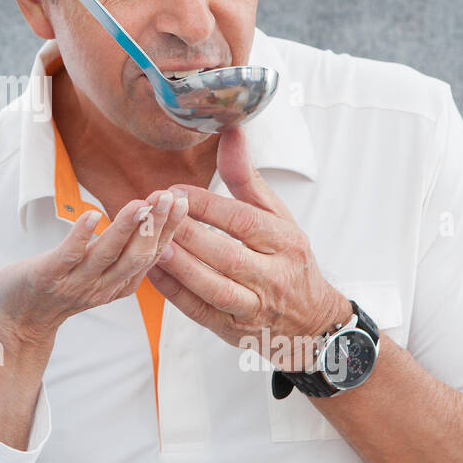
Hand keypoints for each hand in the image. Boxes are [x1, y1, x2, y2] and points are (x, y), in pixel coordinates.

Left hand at [0, 189, 187, 349]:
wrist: (15, 320)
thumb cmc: (58, 288)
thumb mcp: (98, 275)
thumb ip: (121, 255)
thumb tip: (149, 221)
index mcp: (118, 285)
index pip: (151, 256)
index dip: (168, 231)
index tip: (183, 203)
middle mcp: (101, 287)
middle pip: (136, 257)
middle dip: (156, 227)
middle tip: (171, 198)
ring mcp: (74, 283)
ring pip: (107, 255)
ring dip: (126, 228)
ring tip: (141, 204)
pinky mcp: (48, 277)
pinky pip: (68, 255)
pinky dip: (81, 235)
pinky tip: (93, 215)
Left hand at [146, 128, 349, 366]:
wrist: (311, 323)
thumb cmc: (287, 260)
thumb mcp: (277, 217)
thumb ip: (246, 178)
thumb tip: (231, 131)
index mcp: (285, 243)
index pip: (243, 221)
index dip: (206, 205)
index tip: (174, 190)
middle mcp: (273, 276)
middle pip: (227, 254)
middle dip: (187, 233)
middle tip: (153, 213)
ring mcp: (254, 307)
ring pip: (213, 287)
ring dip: (179, 265)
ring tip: (150, 243)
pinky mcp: (234, 330)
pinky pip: (200, 312)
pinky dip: (173, 293)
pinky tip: (151, 271)